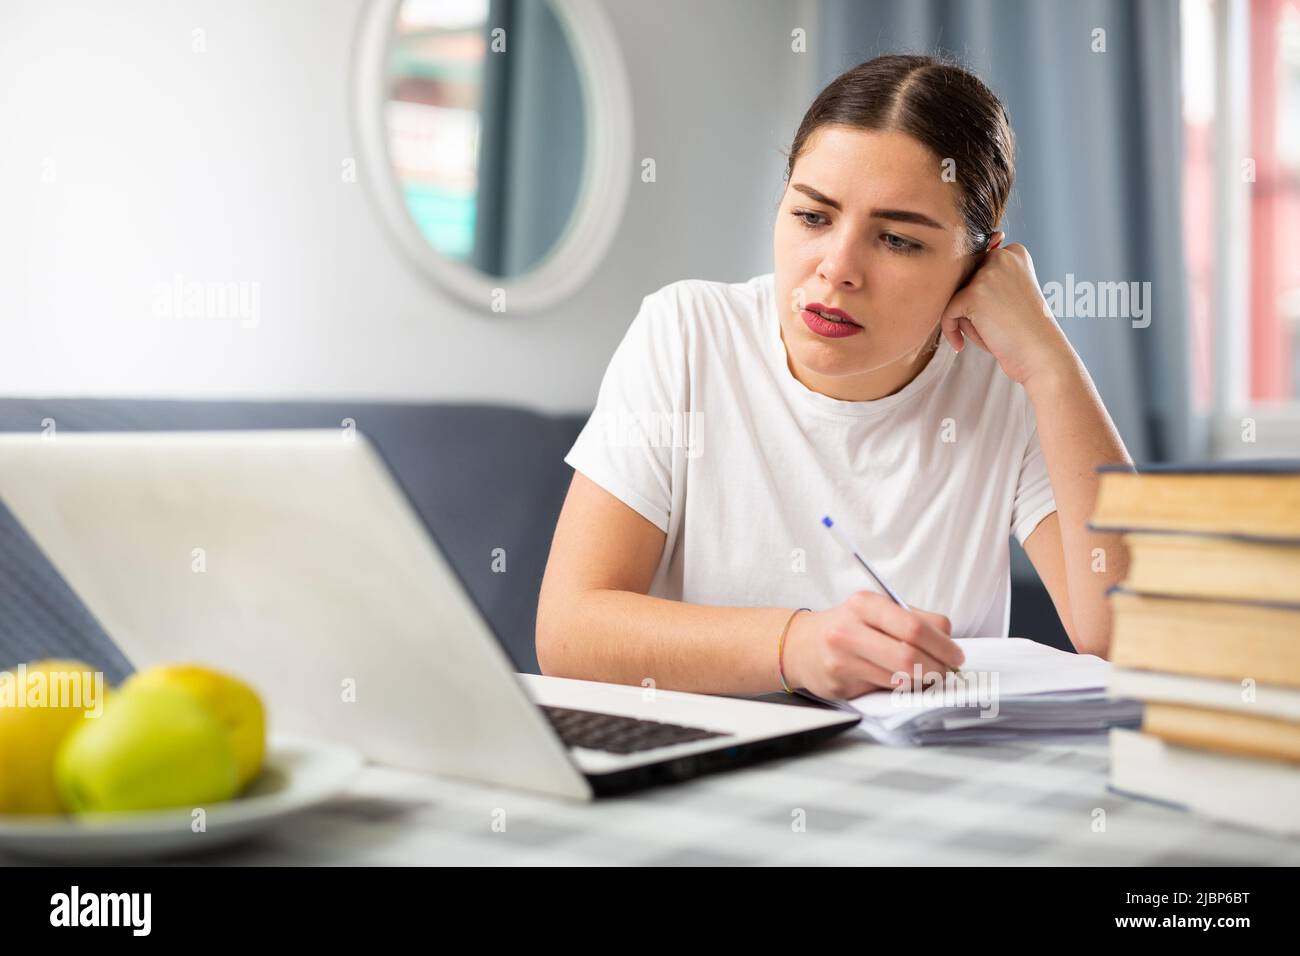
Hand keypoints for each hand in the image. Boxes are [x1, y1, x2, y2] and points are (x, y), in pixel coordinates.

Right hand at [782, 591, 964, 699]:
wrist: (801, 646)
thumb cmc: (847, 627)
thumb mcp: (875, 610)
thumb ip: (911, 619)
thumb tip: (948, 644)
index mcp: (864, 604)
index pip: (915, 626)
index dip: (944, 645)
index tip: (955, 654)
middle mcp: (849, 630)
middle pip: (910, 656)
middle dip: (938, 668)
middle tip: (946, 671)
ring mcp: (842, 660)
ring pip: (900, 678)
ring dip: (922, 681)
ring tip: (924, 676)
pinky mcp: (840, 684)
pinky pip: (885, 691)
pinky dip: (902, 689)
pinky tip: (900, 681)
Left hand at [939, 233, 1073, 387]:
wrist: (1042, 356)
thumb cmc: (1025, 331)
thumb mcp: (1010, 294)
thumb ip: (985, 279)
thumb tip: (950, 269)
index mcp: (1015, 252)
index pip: (976, 270)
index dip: (981, 299)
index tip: (999, 316)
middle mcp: (1002, 256)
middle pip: (963, 282)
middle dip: (970, 309)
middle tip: (995, 328)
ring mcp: (988, 273)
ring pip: (954, 296)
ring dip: (965, 320)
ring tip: (989, 333)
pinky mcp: (974, 294)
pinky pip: (947, 312)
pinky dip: (950, 331)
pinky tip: (960, 345)